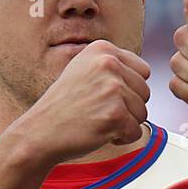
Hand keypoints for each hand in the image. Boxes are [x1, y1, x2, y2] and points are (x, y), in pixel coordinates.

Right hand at [9, 40, 150, 164]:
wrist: (40, 131)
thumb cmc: (64, 105)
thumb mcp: (84, 70)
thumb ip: (113, 66)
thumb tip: (147, 71)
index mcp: (103, 49)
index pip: (143, 71)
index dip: (129, 89)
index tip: (103, 96)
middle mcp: (109, 64)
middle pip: (145, 92)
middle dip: (128, 108)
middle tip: (98, 111)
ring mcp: (113, 89)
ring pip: (142, 113)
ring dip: (124, 124)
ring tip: (97, 120)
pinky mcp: (115, 115)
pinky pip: (136, 132)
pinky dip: (121, 138)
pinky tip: (99, 133)